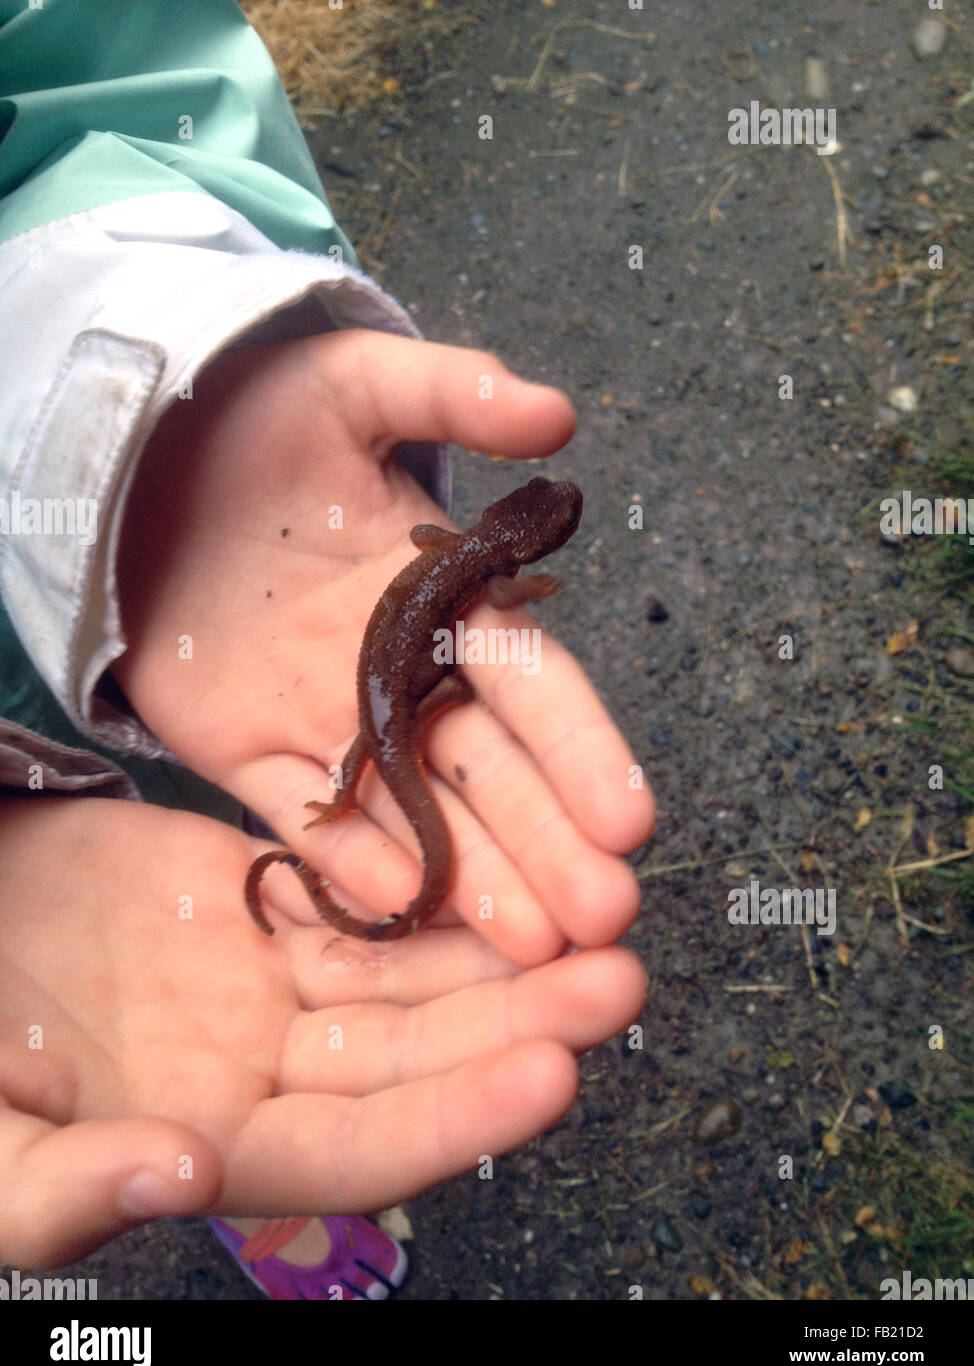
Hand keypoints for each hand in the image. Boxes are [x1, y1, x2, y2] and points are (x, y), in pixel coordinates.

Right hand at [0, 796, 645, 1267]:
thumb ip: (61, 1190)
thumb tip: (178, 1178)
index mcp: (207, 1150)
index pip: (354, 1149)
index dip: (451, 1121)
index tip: (548, 1076)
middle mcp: (260, 1075)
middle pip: (412, 1059)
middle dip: (518, 1025)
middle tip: (617, 978)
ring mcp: (267, 986)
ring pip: (408, 977)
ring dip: (502, 953)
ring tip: (598, 920)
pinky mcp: (260, 904)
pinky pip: (367, 899)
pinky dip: (436, 888)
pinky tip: (508, 863)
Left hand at [114, 330, 652, 964]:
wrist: (145, 463)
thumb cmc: (259, 418)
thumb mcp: (357, 382)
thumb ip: (454, 393)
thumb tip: (559, 414)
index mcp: (447, 597)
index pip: (533, 681)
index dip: (582, 748)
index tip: (632, 819)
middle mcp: (406, 676)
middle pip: (491, 770)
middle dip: (551, 843)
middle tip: (607, 917)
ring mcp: (332, 725)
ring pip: (418, 815)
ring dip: (477, 881)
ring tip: (539, 951)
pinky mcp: (253, 757)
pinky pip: (309, 824)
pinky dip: (360, 872)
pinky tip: (412, 920)